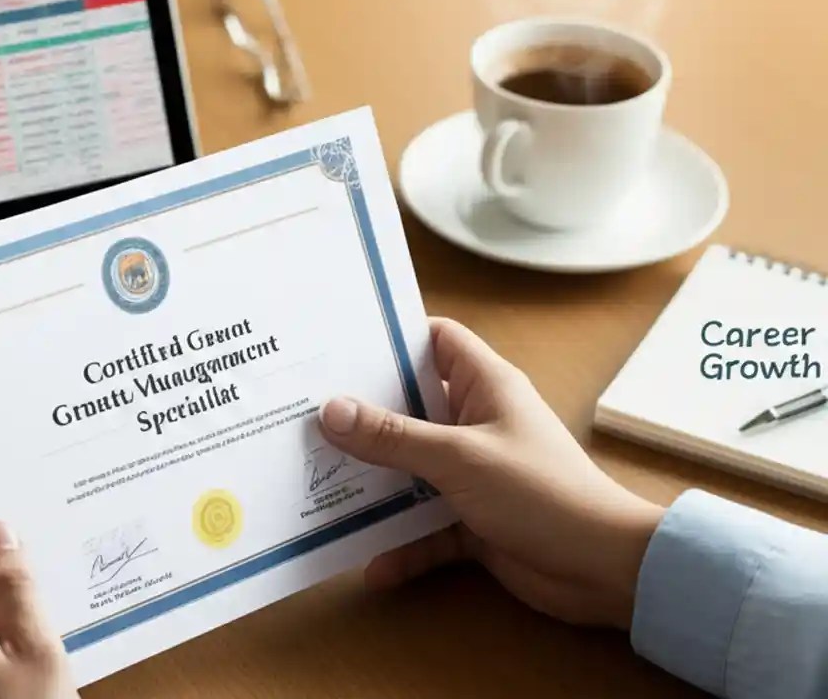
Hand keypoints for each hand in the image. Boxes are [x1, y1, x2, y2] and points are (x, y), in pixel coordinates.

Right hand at [319, 318, 664, 628]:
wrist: (603, 568)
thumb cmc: (541, 492)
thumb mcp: (459, 457)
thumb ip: (393, 437)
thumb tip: (330, 410)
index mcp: (486, 387)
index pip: (437, 341)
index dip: (393, 339)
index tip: (339, 347)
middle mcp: (477, 423)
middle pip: (410, 408)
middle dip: (362, 417)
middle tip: (303, 416)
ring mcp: (474, 474)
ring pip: (411, 471)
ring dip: (374, 485)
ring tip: (318, 487)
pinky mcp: (473, 521)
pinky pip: (425, 527)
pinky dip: (401, 544)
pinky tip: (370, 565)